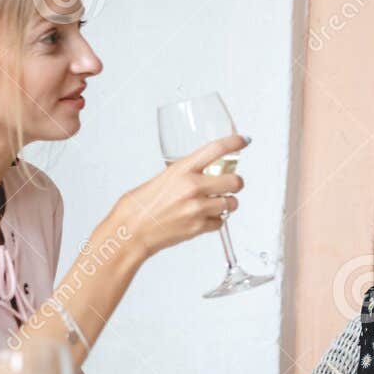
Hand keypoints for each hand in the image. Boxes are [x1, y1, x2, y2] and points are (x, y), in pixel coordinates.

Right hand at [107, 133, 247, 256]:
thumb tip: (199, 173)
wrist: (130, 232)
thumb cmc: (138, 207)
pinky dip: (216, 221)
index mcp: (182, 170)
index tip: (244, 140)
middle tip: (231, 185)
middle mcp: (193, 187)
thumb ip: (183, 174)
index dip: (235, 142)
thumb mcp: (161, 179)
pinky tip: (204, 218)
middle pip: (235, 181)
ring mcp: (197, 208)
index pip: (216, 149)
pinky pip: (221, 222)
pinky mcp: (199, 227)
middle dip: (236, 183)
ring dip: (228, 204)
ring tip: (216, 204)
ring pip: (232, 203)